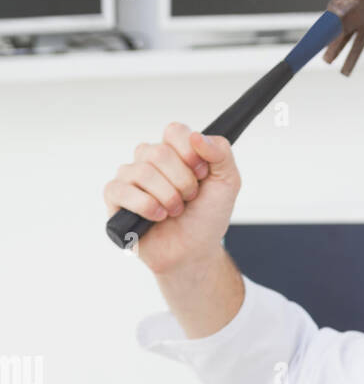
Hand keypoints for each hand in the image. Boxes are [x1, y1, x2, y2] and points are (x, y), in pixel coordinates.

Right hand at [103, 121, 240, 274]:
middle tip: (189, 199)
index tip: (201, 175)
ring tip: (175, 212)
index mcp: (174, 150)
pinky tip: (157, 217)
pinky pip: (121, 189)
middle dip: (182, 182)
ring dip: (167, 197)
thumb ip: (221, 153)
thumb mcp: (228, 183)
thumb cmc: (206, 217)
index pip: (174, 131)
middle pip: (159, 152)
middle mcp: (149, 159)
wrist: (194, 252)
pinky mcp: (115, 198)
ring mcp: (130, 177)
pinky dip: (145, 205)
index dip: (190, 153)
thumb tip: (197, 136)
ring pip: (143, 172)